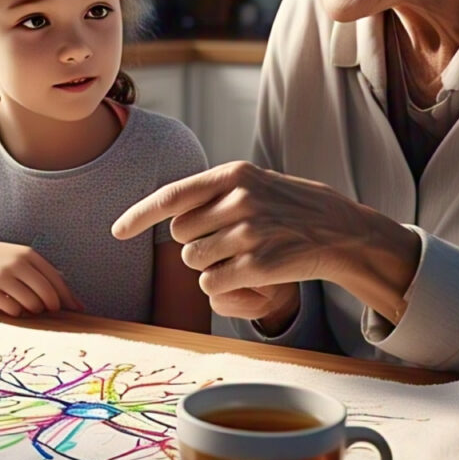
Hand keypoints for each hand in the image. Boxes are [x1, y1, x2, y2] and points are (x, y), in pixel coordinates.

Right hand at [0, 239, 82, 315]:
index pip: (55, 279)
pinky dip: (18, 312)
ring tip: (29, 307)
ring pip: (31, 304)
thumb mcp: (17, 256)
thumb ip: (40, 271)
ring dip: (35, 310)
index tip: (76, 309)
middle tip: (50, 311)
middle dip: (52, 306)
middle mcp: (16, 263)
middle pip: (46, 293)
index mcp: (27, 254)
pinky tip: (13, 307)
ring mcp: (1, 276)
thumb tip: (68, 295)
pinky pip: (13, 310)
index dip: (67, 296)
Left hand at [112, 161, 418, 322]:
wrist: (341, 231)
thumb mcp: (254, 182)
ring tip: (241, 255)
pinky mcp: (258, 266)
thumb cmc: (290, 206)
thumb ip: (212, 190)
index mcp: (234, 174)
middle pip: (180, 234)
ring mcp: (249, 234)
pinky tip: (247, 274)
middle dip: (194, 241)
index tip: (117, 231)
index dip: (139, 216)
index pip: (171, 196)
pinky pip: (212, 284)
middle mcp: (239, 200)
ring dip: (208, 264)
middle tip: (227, 239)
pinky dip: (221, 285)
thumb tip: (165, 210)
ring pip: (193, 261)